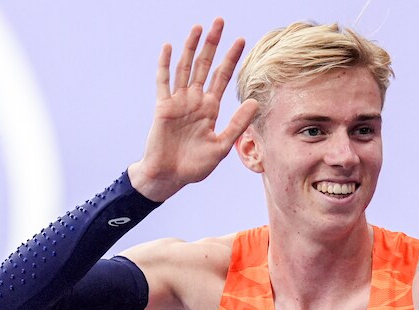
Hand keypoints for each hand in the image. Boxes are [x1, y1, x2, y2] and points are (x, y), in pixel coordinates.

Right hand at [128, 18, 259, 200]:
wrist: (169, 178)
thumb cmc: (194, 166)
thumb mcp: (221, 146)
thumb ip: (237, 124)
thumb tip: (255, 102)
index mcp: (210, 109)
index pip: (222, 77)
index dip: (231, 58)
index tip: (242, 40)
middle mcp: (195, 101)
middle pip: (205, 65)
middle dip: (212, 44)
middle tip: (220, 21)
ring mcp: (178, 102)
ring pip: (185, 68)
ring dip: (191, 47)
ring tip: (198, 27)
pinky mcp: (163, 107)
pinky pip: (164, 82)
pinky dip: (166, 65)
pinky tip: (170, 47)